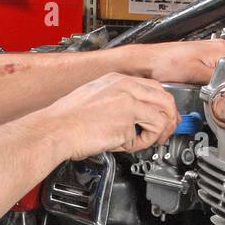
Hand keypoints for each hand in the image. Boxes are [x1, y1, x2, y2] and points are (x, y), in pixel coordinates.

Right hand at [46, 72, 178, 159]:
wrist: (54, 129)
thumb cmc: (67, 120)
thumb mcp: (94, 100)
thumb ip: (117, 104)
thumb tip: (132, 120)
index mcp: (116, 80)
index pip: (153, 88)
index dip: (162, 105)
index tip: (164, 118)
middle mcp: (125, 86)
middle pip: (165, 98)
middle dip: (170, 119)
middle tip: (164, 133)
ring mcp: (127, 101)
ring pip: (162, 116)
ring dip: (155, 133)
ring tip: (140, 142)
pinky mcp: (127, 118)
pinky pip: (148, 133)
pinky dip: (141, 143)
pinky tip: (124, 145)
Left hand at [140, 37, 224, 85]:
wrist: (146, 63)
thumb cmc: (163, 62)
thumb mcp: (194, 73)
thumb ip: (216, 80)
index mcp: (220, 48)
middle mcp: (217, 49)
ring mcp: (210, 56)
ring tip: (219, 94)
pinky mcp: (202, 64)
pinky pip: (217, 75)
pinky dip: (216, 84)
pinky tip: (209, 90)